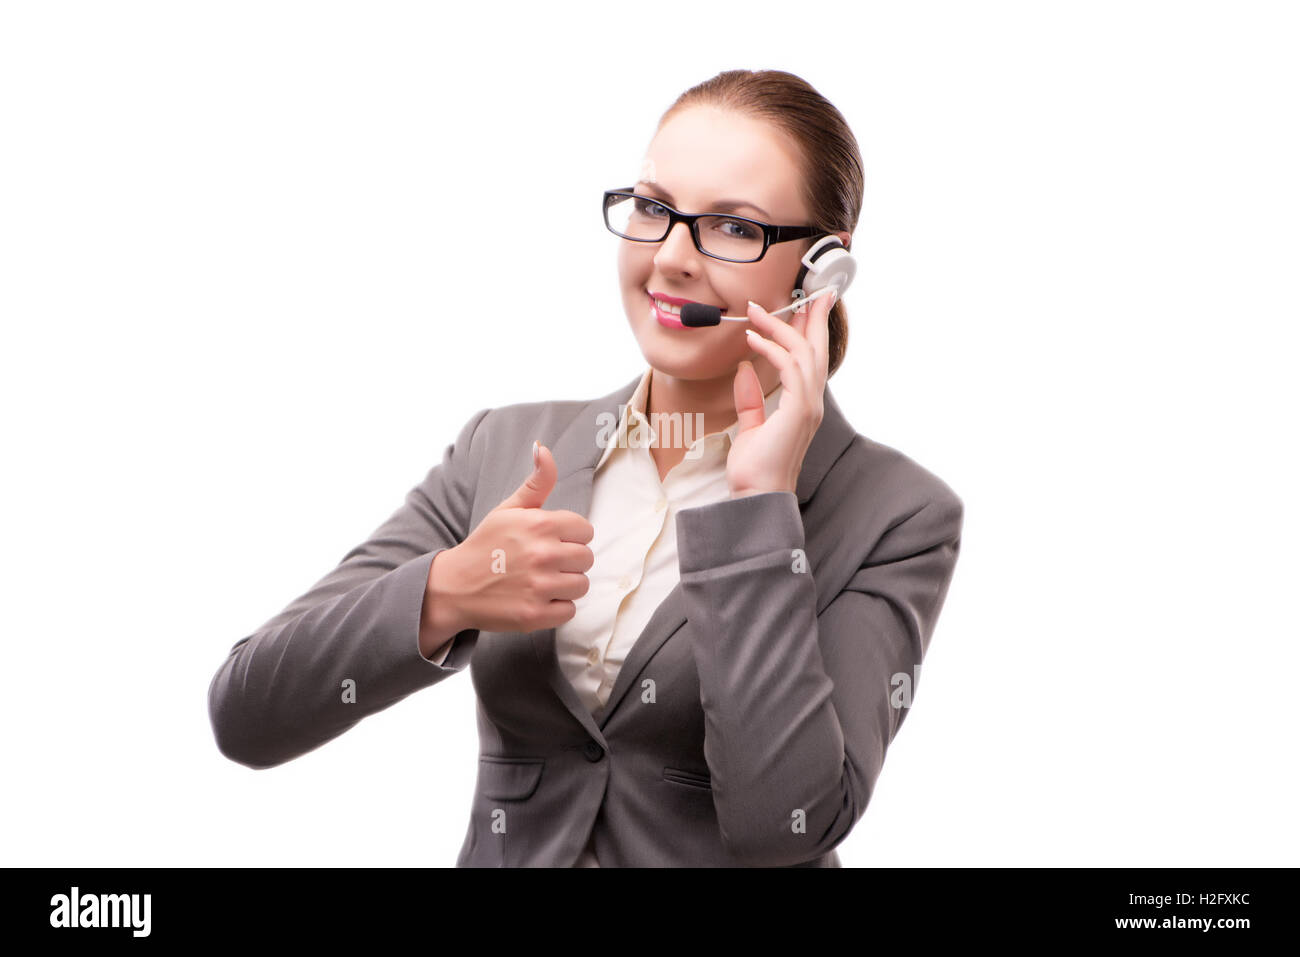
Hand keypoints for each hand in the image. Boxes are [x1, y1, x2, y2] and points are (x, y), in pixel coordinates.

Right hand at [422, 441, 594, 640]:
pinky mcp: (534, 615)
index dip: (570, 536)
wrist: (454, 586)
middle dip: (569, 561)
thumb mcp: (509, 509)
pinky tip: (537, 598)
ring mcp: (539, 587)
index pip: (585, 530)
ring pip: (581, 585)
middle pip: (586, 558)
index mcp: (540, 524)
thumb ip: (536, 482)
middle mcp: (543, 554)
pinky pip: (570, 610)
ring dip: (565, 585)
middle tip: (543, 563)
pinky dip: (557, 607)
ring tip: (540, 581)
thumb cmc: (486, 545)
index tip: (551, 541)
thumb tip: (544, 448)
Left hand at [727, 288, 834, 497]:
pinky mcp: (799, 410)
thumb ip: (750, 399)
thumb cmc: (755, 470)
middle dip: (814, 317)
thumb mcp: (750, 427)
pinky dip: (772, 349)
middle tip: (810, 291)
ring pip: (804, 352)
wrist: (757, 496)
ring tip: (758, 310)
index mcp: (804, 405)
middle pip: (817, 348)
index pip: (810, 359)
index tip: (804, 306)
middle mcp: (812, 402)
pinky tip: (753, 339)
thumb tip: (744, 370)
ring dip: (781, 327)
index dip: (809, 330)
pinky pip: (791, 368)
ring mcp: (809, 406)